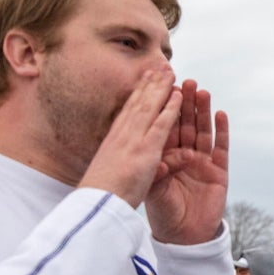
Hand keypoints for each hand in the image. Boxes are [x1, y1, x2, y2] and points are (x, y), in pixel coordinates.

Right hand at [80, 69, 181, 206]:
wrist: (95, 208)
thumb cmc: (99, 197)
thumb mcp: (108, 174)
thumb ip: (117, 163)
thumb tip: (119, 159)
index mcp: (112, 142)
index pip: (126, 113)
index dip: (136, 95)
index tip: (142, 80)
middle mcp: (121, 136)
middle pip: (137, 104)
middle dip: (148, 84)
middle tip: (157, 66)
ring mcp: (133, 141)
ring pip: (149, 107)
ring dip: (161, 88)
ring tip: (170, 70)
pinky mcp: (145, 151)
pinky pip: (161, 125)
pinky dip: (170, 108)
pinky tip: (178, 95)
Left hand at [145, 79, 229, 244]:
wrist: (184, 238)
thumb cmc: (164, 213)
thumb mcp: (154, 190)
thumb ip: (156, 171)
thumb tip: (156, 154)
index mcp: (165, 156)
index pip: (165, 127)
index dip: (166, 108)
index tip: (164, 87)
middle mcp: (184, 155)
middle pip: (185, 123)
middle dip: (185, 102)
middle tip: (186, 81)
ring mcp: (203, 161)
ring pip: (203, 130)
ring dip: (203, 111)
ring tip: (202, 91)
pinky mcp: (219, 171)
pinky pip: (221, 147)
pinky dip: (221, 131)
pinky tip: (221, 114)